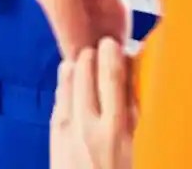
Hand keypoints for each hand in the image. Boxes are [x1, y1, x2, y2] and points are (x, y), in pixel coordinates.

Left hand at [50, 39, 135, 168]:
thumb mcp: (137, 150)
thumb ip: (134, 118)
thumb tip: (133, 85)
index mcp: (117, 129)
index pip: (112, 77)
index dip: (112, 53)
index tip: (115, 43)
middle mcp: (88, 124)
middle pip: (85, 72)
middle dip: (92, 55)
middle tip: (100, 47)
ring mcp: (68, 128)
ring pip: (68, 80)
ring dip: (77, 65)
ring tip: (85, 59)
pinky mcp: (55, 135)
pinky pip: (58, 98)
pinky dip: (66, 84)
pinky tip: (71, 79)